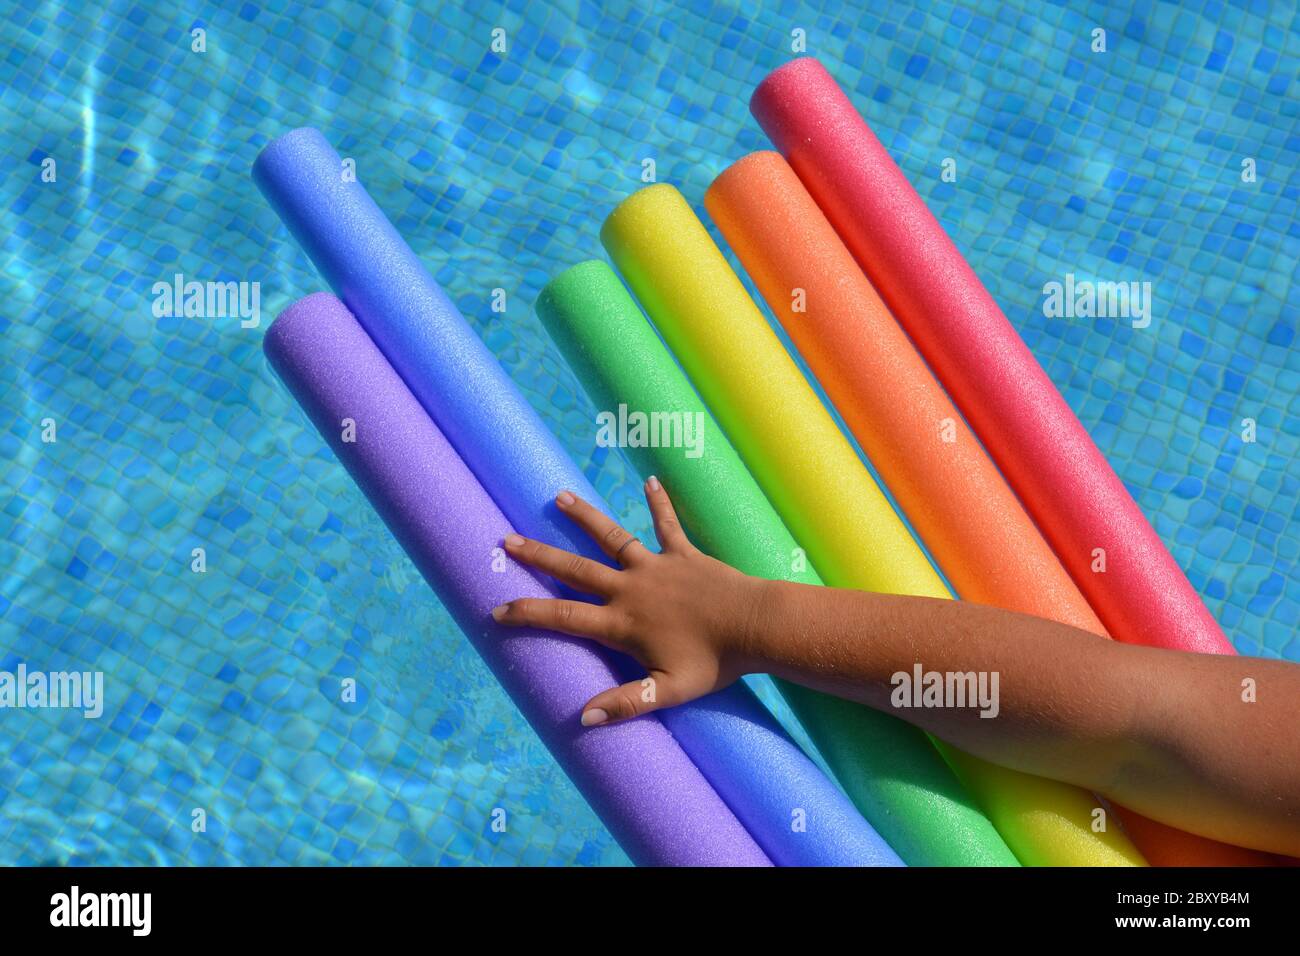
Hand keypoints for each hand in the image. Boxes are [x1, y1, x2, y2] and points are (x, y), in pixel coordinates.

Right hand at [491, 477, 765, 725]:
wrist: (755, 625)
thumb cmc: (715, 662)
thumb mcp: (669, 690)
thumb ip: (626, 702)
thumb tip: (584, 717)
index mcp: (623, 623)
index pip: (564, 617)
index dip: (528, 613)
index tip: (497, 608)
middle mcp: (631, 588)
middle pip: (575, 570)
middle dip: (539, 556)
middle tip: (507, 540)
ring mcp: (656, 567)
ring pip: (612, 537)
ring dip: (585, 517)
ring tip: (559, 497)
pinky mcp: (683, 553)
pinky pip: (668, 524)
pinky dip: (660, 503)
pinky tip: (651, 481)